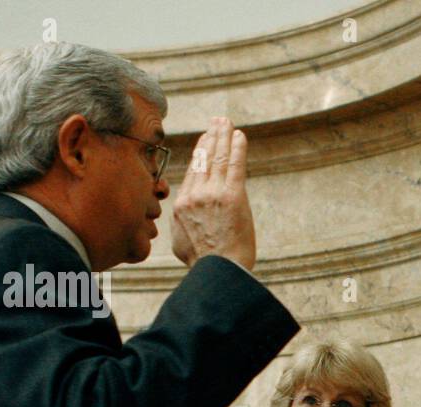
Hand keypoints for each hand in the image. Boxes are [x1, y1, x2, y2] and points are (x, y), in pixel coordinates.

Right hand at [170, 117, 256, 269]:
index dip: (200, 152)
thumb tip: (184, 218)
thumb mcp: (181, 241)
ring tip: (227, 123)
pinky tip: (240, 136)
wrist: (217, 271)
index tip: (205, 139)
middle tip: (217, 122)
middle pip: (203, 159)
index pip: (193, 171)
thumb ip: (182, 223)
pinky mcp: (232, 196)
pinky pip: (234, 165)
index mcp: (181, 204)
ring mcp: (212, 194)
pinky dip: (237, 148)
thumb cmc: (202, 263)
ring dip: (223, 136)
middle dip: (211, 137)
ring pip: (218, 158)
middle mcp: (194, 195)